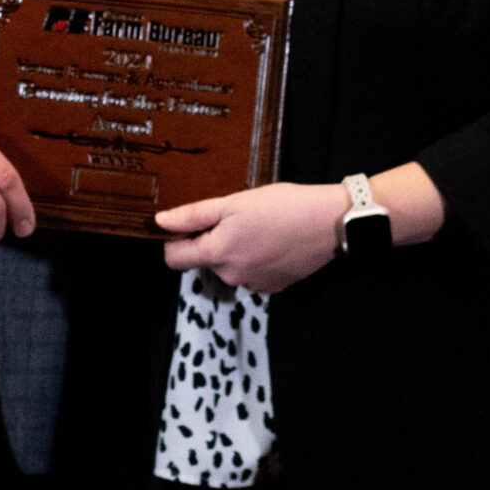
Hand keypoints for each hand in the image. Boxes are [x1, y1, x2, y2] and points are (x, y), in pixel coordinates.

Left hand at [156, 183, 343, 294]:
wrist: (330, 222)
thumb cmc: (282, 206)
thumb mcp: (234, 202)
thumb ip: (194, 215)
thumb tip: (160, 222)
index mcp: (217, 254)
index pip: (173, 258)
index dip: (174, 239)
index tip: (189, 224)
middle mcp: (231, 276)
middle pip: (204, 261)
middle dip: (211, 241)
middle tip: (235, 217)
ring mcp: (254, 285)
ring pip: (229, 268)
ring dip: (235, 251)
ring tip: (258, 227)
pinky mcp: (274, 287)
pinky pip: (252, 274)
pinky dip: (256, 259)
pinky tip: (273, 241)